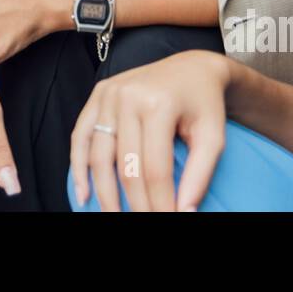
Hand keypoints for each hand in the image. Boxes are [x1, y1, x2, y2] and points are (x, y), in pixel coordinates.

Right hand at [69, 51, 229, 212]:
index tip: (167, 220)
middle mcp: (128, 96)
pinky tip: (84, 193)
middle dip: (134, 204)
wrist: (192, 67)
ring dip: (104, 193)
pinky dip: (79, 166)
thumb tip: (184, 211)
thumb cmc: (204, 104)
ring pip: (99, 155)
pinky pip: (81, 135)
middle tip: (143, 224)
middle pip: (125, 166)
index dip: (160, 203)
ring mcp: (108, 94)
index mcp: (158, 104)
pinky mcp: (98, 94)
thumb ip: (200, 174)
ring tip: (112, 217)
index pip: (154, 169)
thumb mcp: (213, 136)